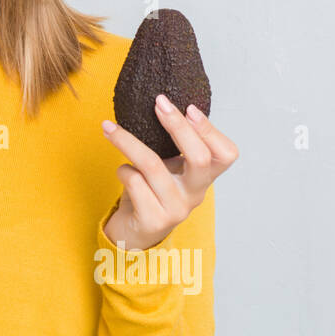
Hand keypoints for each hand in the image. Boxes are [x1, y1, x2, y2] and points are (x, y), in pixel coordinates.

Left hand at [101, 95, 238, 250]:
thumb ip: (172, 147)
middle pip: (199, 157)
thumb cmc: (150, 192)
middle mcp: (195, 194)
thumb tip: (162, 104)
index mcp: (203, 178)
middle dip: (178, 126)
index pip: (226, 154)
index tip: (189, 107)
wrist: (134, 232)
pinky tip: (122, 171)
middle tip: (159, 103)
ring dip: (128, 142)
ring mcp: (176, 210)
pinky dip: (123, 170)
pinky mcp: (154, 220)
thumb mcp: (168, 168)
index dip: (210, 130)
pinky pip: (134, 183)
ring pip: (153, 166)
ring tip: (108, 128)